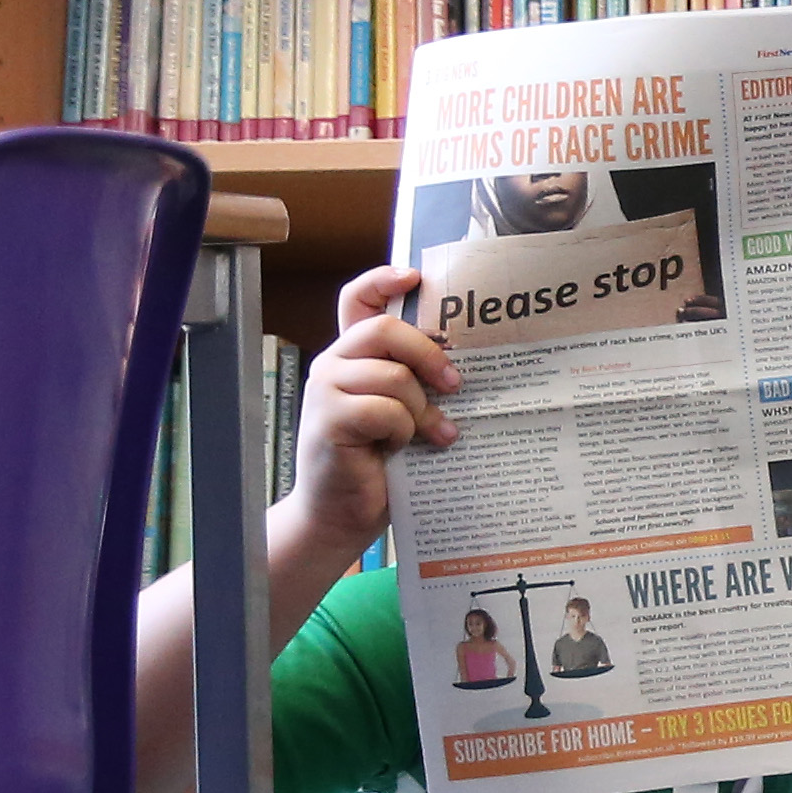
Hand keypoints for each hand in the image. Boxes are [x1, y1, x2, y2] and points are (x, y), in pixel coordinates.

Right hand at [277, 267, 455, 576]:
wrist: (343, 514)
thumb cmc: (380, 465)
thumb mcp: (403, 414)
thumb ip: (416, 383)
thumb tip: (466, 360)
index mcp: (352, 356)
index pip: (356, 301)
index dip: (382, 281)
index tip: (414, 278)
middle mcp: (333, 365)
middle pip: (385, 331)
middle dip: (428, 355)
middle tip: (455, 385)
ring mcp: (324, 391)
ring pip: (392, 376)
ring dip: (421, 410)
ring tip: (432, 436)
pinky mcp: (327, 420)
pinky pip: (384, 410)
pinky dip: (403, 431)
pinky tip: (400, 451)